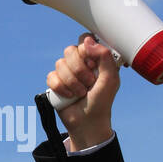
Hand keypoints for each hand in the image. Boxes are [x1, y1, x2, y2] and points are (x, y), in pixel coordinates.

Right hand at [47, 32, 119, 149]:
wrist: (88, 122)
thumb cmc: (102, 101)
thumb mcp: (111, 79)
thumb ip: (104, 56)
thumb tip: (87, 41)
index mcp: (95, 58)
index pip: (85, 39)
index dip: (87, 51)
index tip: (94, 65)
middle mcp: (80, 62)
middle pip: (70, 50)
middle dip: (79, 70)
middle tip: (89, 83)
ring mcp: (66, 72)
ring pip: (60, 63)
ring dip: (72, 82)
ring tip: (81, 93)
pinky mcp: (55, 82)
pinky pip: (51, 76)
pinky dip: (61, 88)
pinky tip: (69, 96)